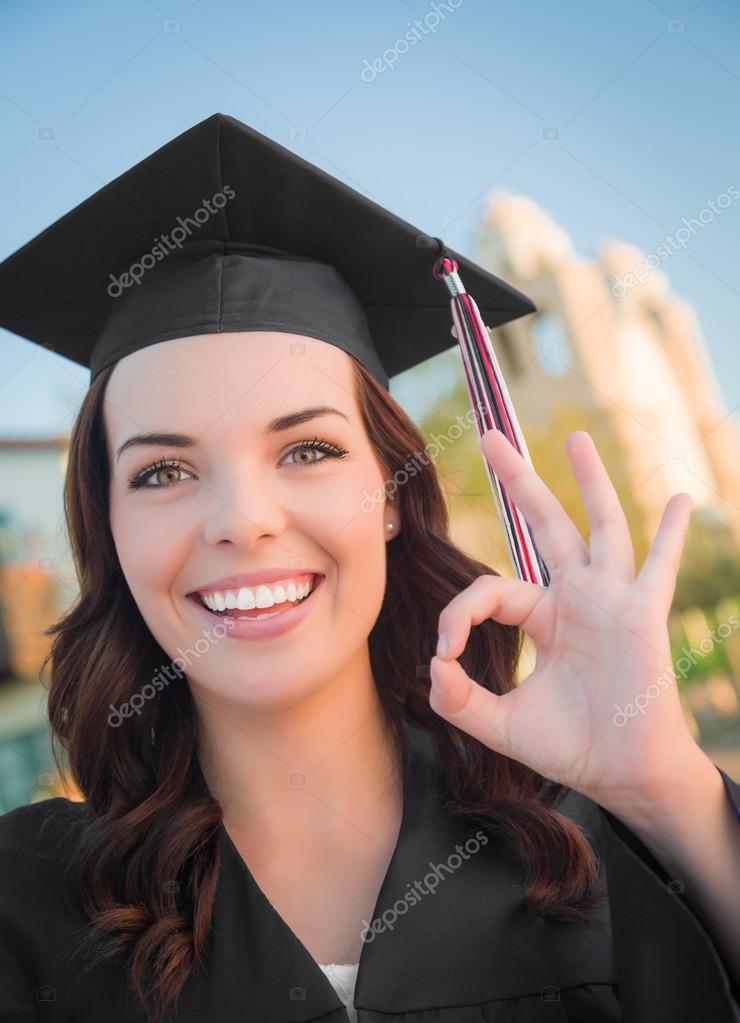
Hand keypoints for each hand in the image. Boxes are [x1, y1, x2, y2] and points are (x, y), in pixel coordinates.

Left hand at [429, 428, 701, 816]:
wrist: (622, 776)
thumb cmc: (570, 747)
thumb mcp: (502, 724)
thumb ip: (461, 701)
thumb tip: (432, 669)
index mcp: (542, 617)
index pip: (491, 590)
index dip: (458, 615)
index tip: (444, 656)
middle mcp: (576, 598)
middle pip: (543, 525)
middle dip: (518, 480)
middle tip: (490, 438)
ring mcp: (611, 600)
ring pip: (599, 527)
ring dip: (589, 482)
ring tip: (575, 437)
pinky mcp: (642, 615)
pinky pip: (659, 567)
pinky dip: (672, 534)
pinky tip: (681, 500)